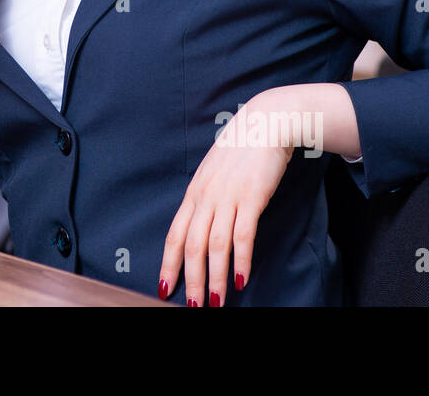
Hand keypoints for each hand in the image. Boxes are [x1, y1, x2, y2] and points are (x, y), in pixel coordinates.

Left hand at [159, 98, 296, 305]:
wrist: (265, 122)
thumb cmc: (241, 149)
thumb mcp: (213, 172)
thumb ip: (207, 198)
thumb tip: (201, 225)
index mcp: (194, 192)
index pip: (174, 234)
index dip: (168, 263)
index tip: (164, 287)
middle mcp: (206, 197)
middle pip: (191, 245)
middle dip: (191, 280)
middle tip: (192, 306)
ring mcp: (228, 196)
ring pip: (215, 245)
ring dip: (216, 277)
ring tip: (217, 302)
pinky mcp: (251, 196)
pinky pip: (243, 235)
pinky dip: (241, 259)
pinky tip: (241, 278)